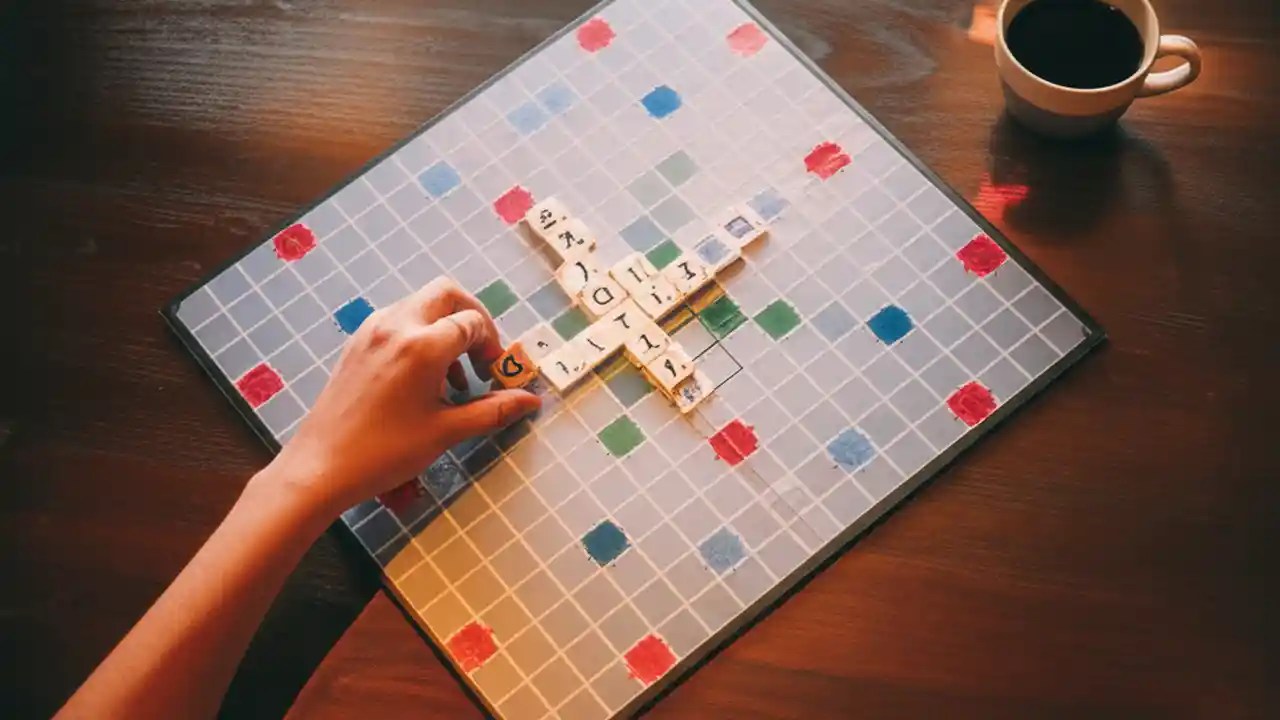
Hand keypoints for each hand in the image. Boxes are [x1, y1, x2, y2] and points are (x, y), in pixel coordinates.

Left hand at [265, 278, 541, 513]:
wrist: (321, 466)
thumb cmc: (386, 452)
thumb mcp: (446, 431)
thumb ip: (492, 410)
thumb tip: (531, 401)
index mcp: (422, 345)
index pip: (472, 322)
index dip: (492, 345)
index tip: (494, 375)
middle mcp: (396, 325)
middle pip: (446, 294)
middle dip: (472, 317)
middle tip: (481, 354)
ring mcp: (372, 330)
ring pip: (420, 304)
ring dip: (445, 327)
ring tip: (453, 376)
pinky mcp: (357, 343)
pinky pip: (398, 321)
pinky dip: (420, 335)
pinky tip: (422, 378)